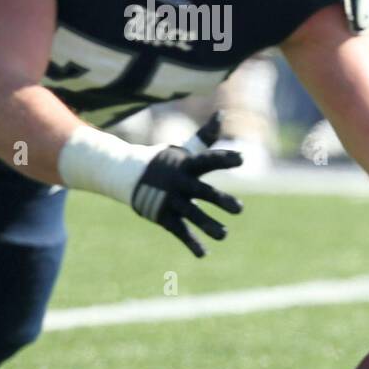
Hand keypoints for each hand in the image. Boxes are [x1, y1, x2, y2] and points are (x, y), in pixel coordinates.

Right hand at [134, 114, 242, 256]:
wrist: (127, 175)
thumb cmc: (164, 161)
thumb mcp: (184, 150)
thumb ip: (205, 136)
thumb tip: (221, 114)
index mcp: (188, 165)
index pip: (208, 159)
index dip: (224, 158)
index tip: (242, 158)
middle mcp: (180, 183)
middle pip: (202, 192)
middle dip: (220, 200)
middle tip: (240, 209)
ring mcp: (171, 201)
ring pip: (192, 215)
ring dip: (208, 225)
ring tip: (224, 235)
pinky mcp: (165, 216)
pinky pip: (180, 231)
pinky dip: (191, 243)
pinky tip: (203, 254)